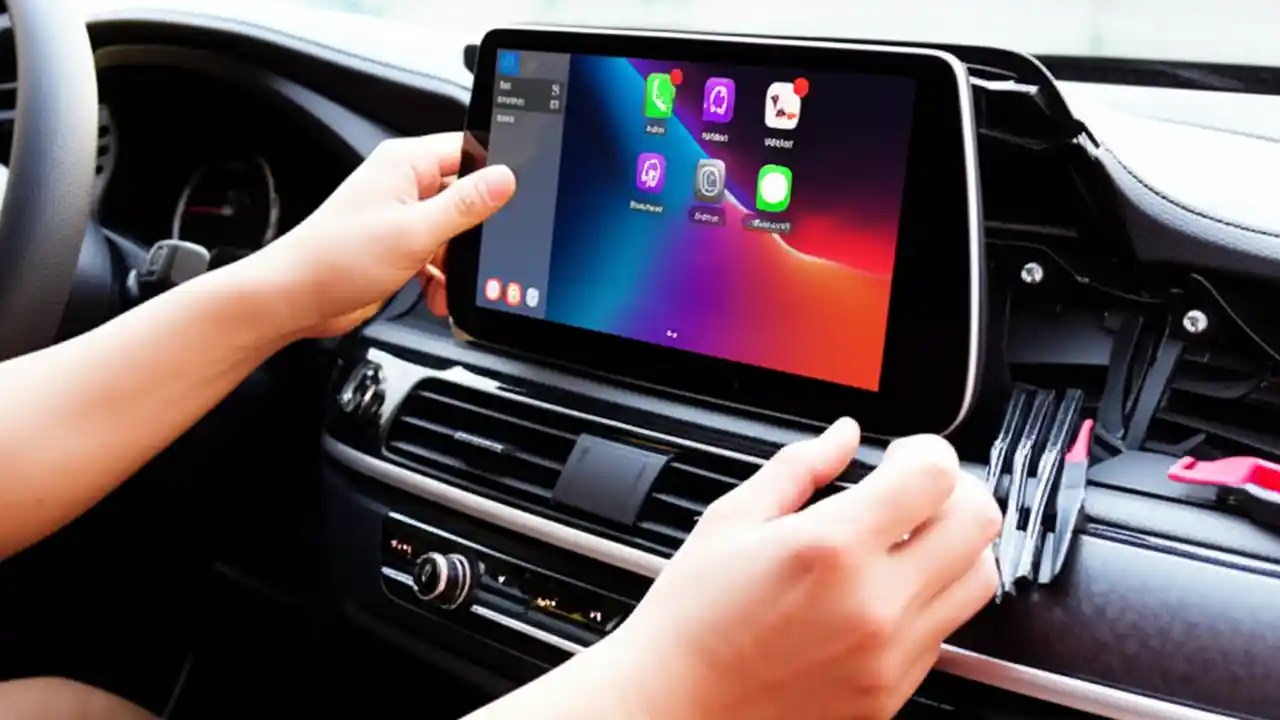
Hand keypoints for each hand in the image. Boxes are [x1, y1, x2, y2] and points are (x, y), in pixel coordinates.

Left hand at [245, 133, 514, 338]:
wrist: (296, 299)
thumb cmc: (337, 258)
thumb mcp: (415, 231)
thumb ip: (465, 206)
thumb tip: (504, 178)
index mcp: (405, 164)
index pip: (467, 151)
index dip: (494, 172)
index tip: (513, 200)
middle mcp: (403, 185)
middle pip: (465, 197)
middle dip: (474, 232)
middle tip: (478, 251)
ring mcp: (400, 217)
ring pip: (453, 233)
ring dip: (456, 262)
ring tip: (448, 281)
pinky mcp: (397, 247)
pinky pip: (436, 257)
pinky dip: (441, 278)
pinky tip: (435, 294)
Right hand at [604, 419, 1000, 719]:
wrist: (676, 705)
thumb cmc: (692, 619)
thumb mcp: (731, 520)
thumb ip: (800, 467)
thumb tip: (843, 437)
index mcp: (832, 547)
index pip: (937, 476)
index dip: (927, 450)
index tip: (904, 454)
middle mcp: (875, 603)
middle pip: (979, 523)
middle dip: (955, 491)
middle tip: (918, 491)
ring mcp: (890, 654)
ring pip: (978, 579)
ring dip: (954, 547)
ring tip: (908, 541)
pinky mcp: (891, 691)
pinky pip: (945, 631)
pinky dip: (929, 599)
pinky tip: (882, 590)